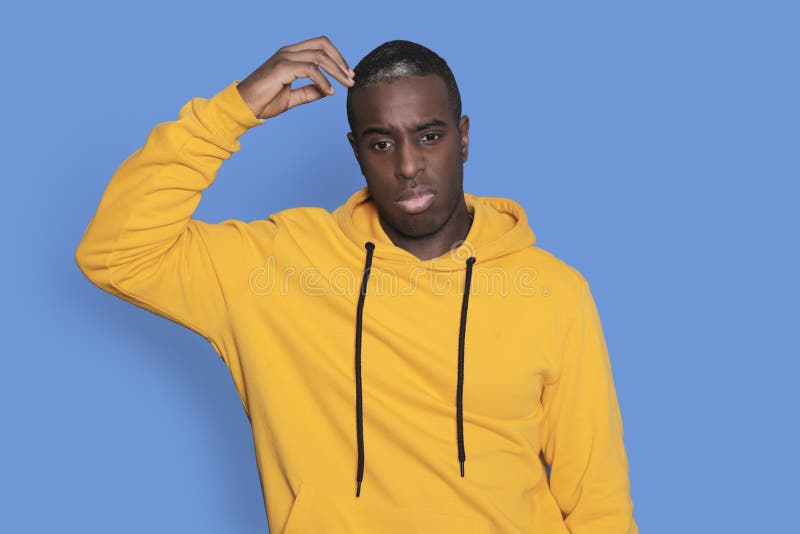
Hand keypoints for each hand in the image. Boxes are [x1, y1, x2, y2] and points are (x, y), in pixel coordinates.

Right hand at [236, 35, 354, 119]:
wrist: (244, 107)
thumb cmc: (264, 101)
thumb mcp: (292, 98)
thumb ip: (309, 92)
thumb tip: (327, 90)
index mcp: (291, 55)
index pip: (319, 46)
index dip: (337, 57)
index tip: (347, 74)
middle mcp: (288, 52)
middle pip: (323, 44)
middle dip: (340, 60)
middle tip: (351, 78)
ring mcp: (285, 58)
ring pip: (319, 56)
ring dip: (337, 70)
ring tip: (346, 84)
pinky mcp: (282, 68)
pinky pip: (310, 69)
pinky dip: (323, 80)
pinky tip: (329, 91)